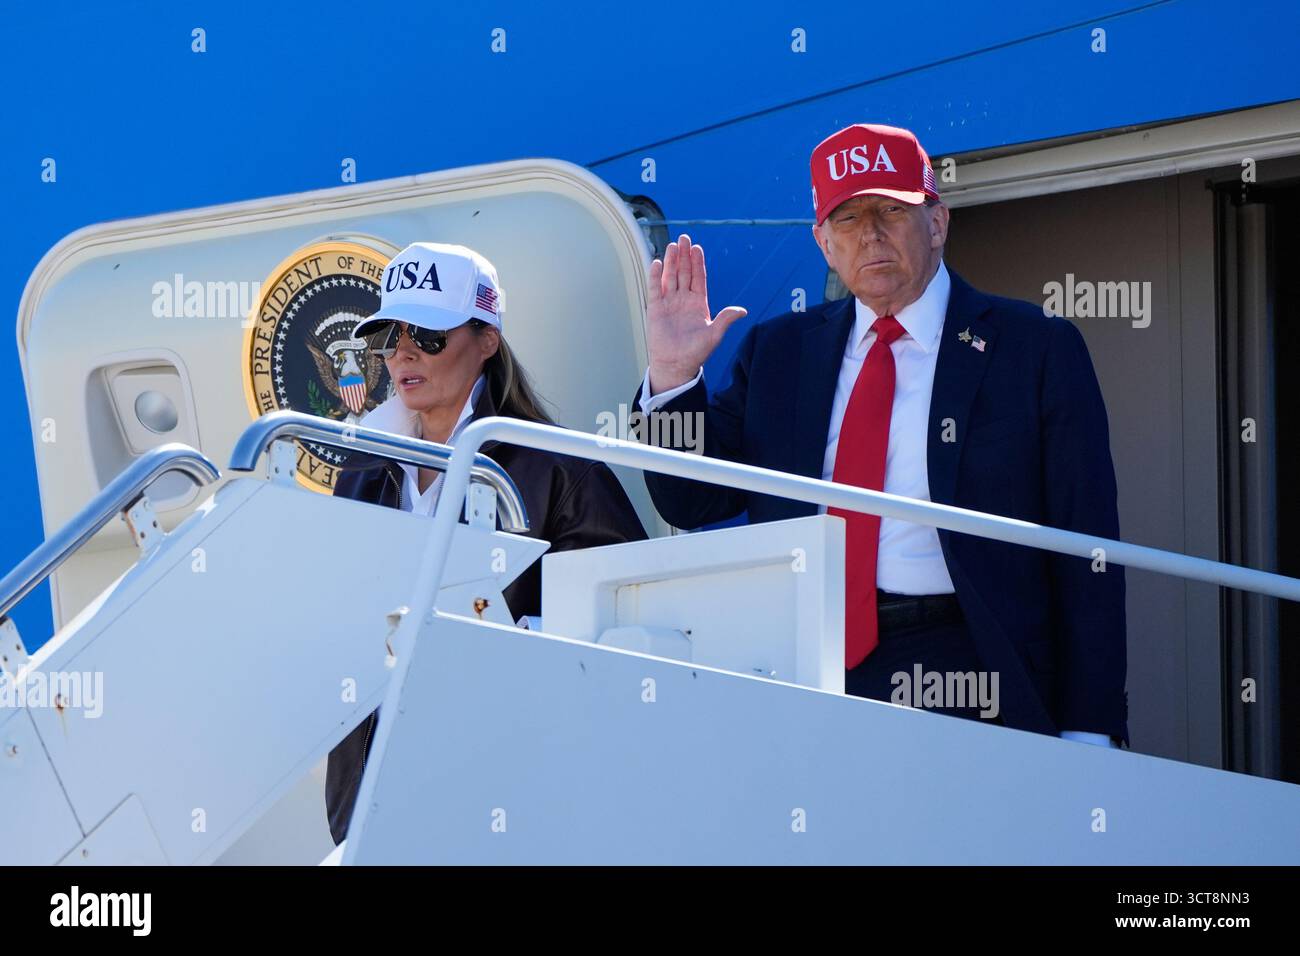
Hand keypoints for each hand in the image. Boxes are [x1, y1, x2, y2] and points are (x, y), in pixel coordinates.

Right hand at [646, 234, 746, 393]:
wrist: (675, 365)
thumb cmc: (695, 353)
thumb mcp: (714, 335)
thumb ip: (725, 319)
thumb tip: (742, 311)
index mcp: (698, 303)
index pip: (698, 278)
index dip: (697, 263)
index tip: (697, 248)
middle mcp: (683, 300)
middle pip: (683, 272)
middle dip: (684, 256)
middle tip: (684, 238)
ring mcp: (669, 303)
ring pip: (670, 277)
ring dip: (670, 261)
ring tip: (672, 246)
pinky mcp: (655, 309)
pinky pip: (655, 289)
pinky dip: (655, 276)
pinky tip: (657, 263)